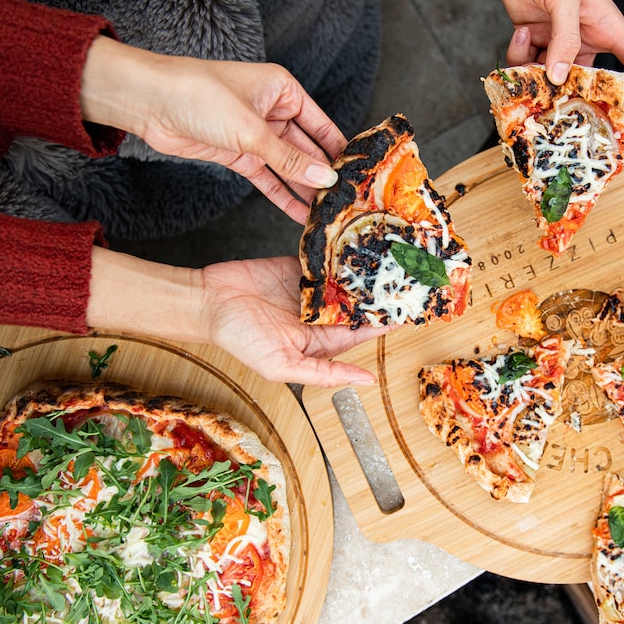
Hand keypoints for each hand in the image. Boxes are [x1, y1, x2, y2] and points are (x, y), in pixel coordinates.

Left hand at [80, 37, 345, 223]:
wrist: (149, 102)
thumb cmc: (199, 95)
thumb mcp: (251, 130)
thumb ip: (290, 159)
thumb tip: (326, 178)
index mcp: (284, 90)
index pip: (322, 125)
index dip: (340, 151)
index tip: (359, 176)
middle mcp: (274, 111)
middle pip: (307, 149)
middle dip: (323, 176)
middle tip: (345, 203)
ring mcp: (256, 135)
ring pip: (288, 167)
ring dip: (304, 190)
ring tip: (326, 214)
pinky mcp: (239, 154)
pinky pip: (267, 178)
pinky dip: (281, 195)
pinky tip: (299, 213)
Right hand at [87, 249, 390, 386]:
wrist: (207, 300)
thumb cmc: (240, 339)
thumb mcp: (283, 366)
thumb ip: (325, 373)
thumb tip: (366, 381)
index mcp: (323, 340)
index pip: (365, 330)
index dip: (390, 321)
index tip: (416, 308)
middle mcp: (322, 314)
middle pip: (362, 302)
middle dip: (386, 291)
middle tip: (416, 274)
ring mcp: (313, 288)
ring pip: (350, 278)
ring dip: (370, 269)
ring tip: (399, 254)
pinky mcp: (301, 265)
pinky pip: (329, 258)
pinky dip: (345, 252)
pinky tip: (366, 242)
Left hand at [497, 0, 623, 83]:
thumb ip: (564, 38)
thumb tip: (560, 76)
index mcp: (606, 27)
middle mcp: (584, 38)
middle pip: (590, 79)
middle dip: (576, 95)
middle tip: (562, 107)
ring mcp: (558, 40)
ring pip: (552, 76)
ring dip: (539, 79)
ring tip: (531, 67)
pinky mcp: (533, 37)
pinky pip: (527, 62)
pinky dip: (519, 57)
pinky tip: (521, 34)